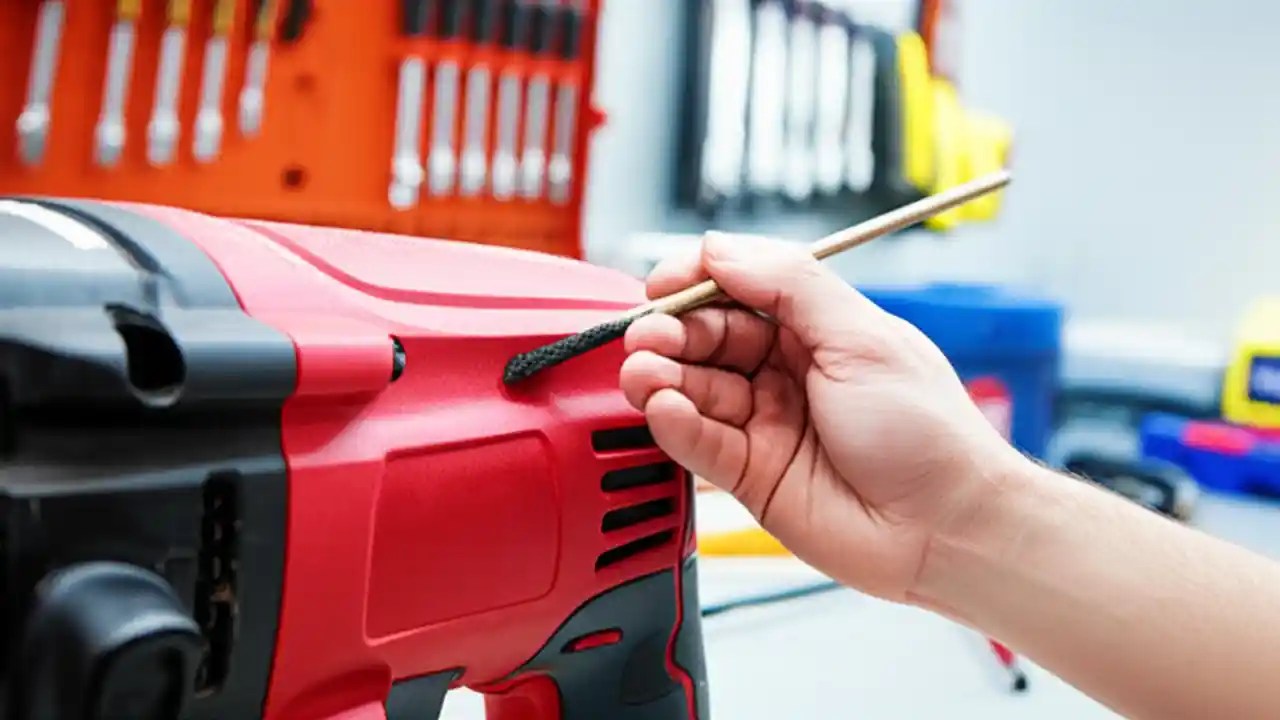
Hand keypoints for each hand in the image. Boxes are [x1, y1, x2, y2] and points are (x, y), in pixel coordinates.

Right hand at [618, 232, 1026, 602]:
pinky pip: (700, 444)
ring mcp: (765, 425)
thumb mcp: (863, 337)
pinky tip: (666, 408)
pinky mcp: (751, 476)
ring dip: (662, 377)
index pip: (738, 292)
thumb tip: (720, 248)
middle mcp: (785, 374)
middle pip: (707, 340)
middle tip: (648, 334)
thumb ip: (789, 285)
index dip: (696, 283)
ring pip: (694, 391)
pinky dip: (676, 424)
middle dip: (671, 333)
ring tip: (645, 373)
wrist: (946, 525)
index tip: (664, 283)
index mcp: (816, 330)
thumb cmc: (927, 433)